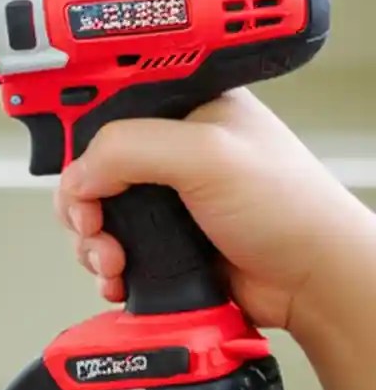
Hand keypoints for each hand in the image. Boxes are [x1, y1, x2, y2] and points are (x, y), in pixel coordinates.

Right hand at [54, 87, 375, 334]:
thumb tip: (78, 174)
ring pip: (92, 212)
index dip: (78, 135)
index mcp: (182, 107)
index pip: (105, 106)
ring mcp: (163, 196)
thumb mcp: (207, 155)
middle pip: (89, 166)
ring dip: (90, 242)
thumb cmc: (290, 209)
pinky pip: (108, 247)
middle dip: (80, 203)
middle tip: (93, 223)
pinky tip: (118, 277)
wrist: (312, 283)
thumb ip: (131, 149)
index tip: (79, 168)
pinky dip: (103, 267)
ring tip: (113, 261)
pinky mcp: (160, 239)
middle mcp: (168, 149)